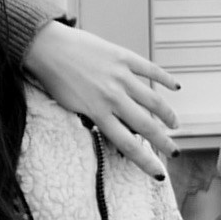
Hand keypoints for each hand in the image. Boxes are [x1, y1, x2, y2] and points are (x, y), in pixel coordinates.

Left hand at [23, 21, 182, 158]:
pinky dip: (165, 78)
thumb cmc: (54, 78)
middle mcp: (112, 97)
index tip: (159, 174)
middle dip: (164, 142)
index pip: (128, 144)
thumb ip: (93, 117)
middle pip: (146, 126)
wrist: (45, 45)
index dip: (146, 161)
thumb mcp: (71, 107)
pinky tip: (176, 87)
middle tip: (174, 152)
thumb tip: (112, 127)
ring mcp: (120, 76)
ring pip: (153, 100)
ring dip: (167, 115)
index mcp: (97, 112)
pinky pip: (149, 69)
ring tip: (175, 124)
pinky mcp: (122, 57)